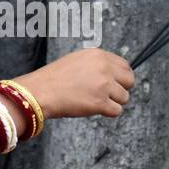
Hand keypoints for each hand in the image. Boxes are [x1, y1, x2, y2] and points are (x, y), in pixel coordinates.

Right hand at [13, 48, 134, 120]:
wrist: (38, 92)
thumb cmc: (51, 79)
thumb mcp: (75, 61)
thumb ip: (96, 64)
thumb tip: (113, 74)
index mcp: (98, 55)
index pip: (125, 66)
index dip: (120, 77)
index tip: (114, 84)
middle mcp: (104, 68)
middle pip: (129, 81)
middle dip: (120, 89)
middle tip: (106, 95)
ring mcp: (103, 85)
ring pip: (124, 98)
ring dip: (112, 102)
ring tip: (94, 102)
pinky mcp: (100, 102)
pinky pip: (116, 111)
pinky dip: (107, 113)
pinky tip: (93, 109)